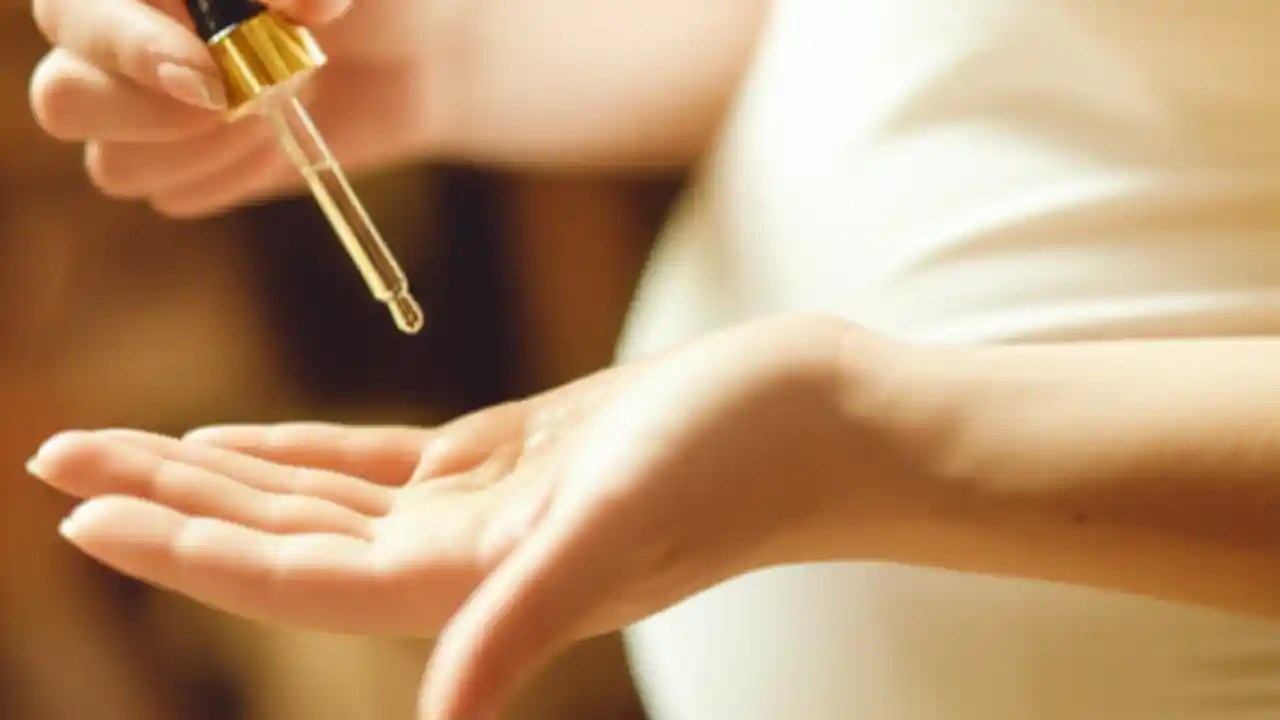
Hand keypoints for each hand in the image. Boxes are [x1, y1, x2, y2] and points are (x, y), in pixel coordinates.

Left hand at [26, 316, 915, 718]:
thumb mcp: (628, 520)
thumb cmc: (738, 460)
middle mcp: (465, 560)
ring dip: (218, 473)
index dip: (192, 547)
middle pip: (284, 539)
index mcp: (480, 582)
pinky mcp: (503, 461)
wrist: (807, 418)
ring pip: (316, 498)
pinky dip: (298, 452)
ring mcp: (479, 510)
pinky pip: (371, 464)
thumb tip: (449, 714)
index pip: (303, 577)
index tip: (89, 511)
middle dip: (169, 503)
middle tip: (58, 458)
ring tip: (122, 445)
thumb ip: (531, 613)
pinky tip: (240, 440)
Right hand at [28, 0, 444, 216]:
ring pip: (113, 165)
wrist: (404, 54)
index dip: (126, 47)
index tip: (208, 74)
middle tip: (244, 100)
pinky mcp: (177, 167)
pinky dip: (236, 175)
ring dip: (210, 149)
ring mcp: (136, 110)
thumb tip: (304, 3)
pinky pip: (175, 197)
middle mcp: (109, 37)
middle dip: (158, 115)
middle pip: (64, 99)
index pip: (71, 8)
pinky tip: (276, 138)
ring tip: (281, 105)